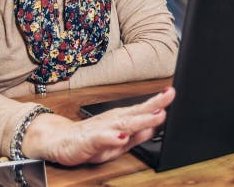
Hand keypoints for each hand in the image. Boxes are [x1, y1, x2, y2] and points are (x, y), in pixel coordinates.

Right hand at [26, 87, 175, 165]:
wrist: (60, 140)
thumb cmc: (91, 139)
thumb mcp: (118, 140)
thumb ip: (136, 135)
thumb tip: (154, 128)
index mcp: (122, 119)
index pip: (143, 110)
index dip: (158, 102)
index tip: (172, 92)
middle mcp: (114, 121)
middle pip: (137, 114)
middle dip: (154, 107)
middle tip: (169, 98)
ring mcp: (102, 129)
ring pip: (124, 124)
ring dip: (141, 120)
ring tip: (156, 115)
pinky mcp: (89, 140)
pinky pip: (101, 139)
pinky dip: (112, 138)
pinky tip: (121, 137)